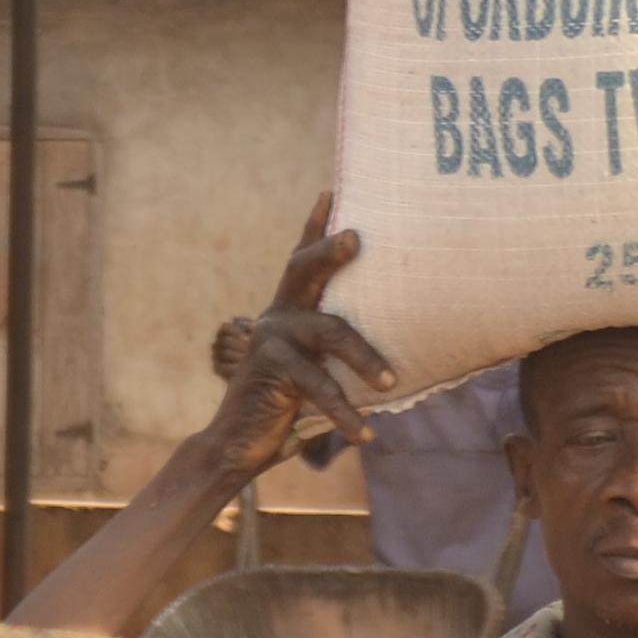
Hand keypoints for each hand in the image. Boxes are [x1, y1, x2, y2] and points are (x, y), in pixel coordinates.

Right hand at [199, 198, 395, 484]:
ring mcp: (271, 341)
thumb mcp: (316, 375)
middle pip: (303, 270)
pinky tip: (366, 435)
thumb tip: (403, 347)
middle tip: (356, 236)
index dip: (315, 227)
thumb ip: (337, 358)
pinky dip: (346, 414)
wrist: (234, 447)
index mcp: (289, 312)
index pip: (301, 261)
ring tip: (390, 383)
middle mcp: (277, 317)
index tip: (331, 190)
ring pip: (329, 332)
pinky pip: (319, 386)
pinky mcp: (270, 370)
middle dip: (329, 250)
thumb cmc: (285, 409)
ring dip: (365, 358)